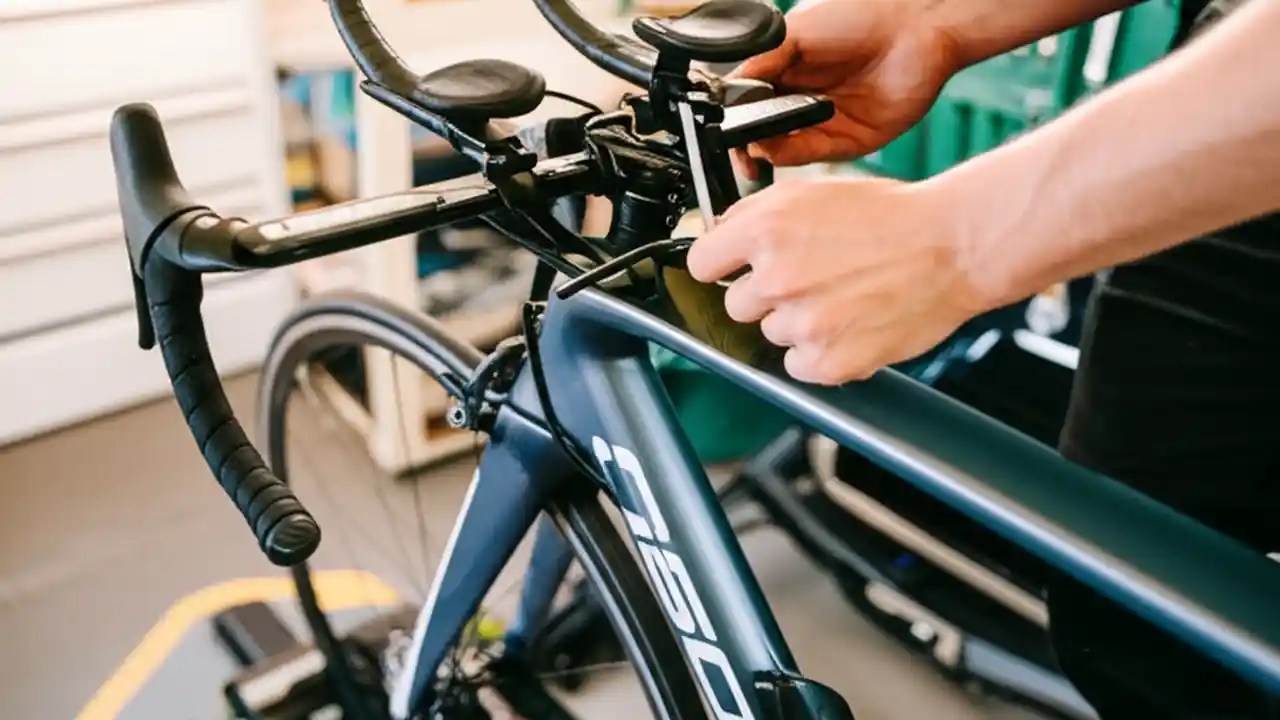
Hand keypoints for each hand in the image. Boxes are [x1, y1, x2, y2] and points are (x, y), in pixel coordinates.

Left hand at [685, 177, 988, 384]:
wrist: (952, 246)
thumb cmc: (891, 217)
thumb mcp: (813, 191)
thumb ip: (755, 215)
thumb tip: (719, 235)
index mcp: (766, 229)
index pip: (701, 263)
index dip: (720, 266)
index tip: (733, 269)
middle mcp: (777, 277)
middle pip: (736, 305)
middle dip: (765, 296)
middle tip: (810, 279)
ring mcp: (802, 323)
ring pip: (771, 334)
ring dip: (796, 323)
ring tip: (840, 298)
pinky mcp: (827, 360)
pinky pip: (797, 366)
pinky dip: (818, 353)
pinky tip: (847, 325)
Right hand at [733, 0, 960, 172]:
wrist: (917, 26)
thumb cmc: (861, 15)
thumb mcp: (796, 33)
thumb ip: (762, 61)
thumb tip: (729, 87)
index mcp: (789, 73)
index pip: (752, 104)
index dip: (735, 116)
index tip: (721, 123)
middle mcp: (806, 100)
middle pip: (765, 132)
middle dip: (746, 141)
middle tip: (736, 142)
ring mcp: (828, 122)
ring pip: (786, 148)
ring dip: (765, 149)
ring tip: (754, 143)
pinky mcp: (851, 140)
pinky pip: (814, 153)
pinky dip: (791, 154)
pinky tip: (775, 147)